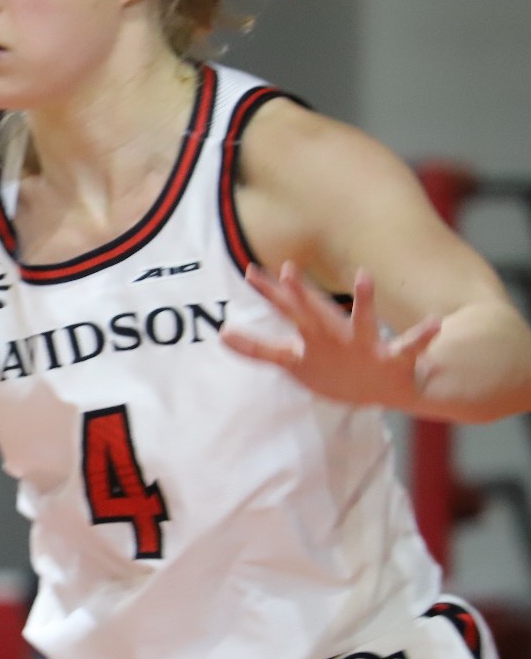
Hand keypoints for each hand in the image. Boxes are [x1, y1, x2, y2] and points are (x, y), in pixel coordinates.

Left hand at [221, 262, 441, 407]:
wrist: (385, 388)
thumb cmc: (333, 372)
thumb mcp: (292, 362)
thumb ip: (258, 349)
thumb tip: (221, 336)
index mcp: (315, 336)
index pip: (287, 310)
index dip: (269, 293)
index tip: (250, 272)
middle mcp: (338, 336)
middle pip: (314, 314)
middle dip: (302, 295)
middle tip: (288, 270)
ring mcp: (365, 346)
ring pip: (363, 322)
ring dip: (364, 301)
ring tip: (365, 277)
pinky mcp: (393, 360)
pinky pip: (410, 349)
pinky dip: (422, 336)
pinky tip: (437, 323)